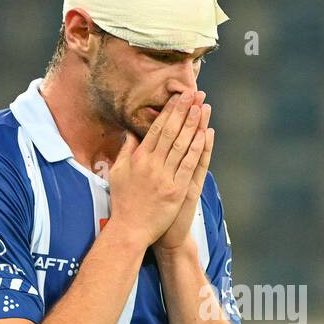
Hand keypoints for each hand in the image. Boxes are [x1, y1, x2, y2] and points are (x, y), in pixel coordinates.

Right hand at [107, 91, 208, 248]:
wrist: (129, 230)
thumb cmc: (123, 202)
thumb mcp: (118, 173)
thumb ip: (126, 151)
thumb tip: (131, 132)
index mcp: (138, 159)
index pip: (157, 129)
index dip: (169, 111)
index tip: (178, 97)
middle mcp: (152, 165)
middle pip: (171, 132)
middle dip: (183, 111)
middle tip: (194, 94)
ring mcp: (165, 178)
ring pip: (181, 145)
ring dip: (193, 125)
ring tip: (201, 107)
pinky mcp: (176, 191)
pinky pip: (188, 166)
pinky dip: (197, 149)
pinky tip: (204, 135)